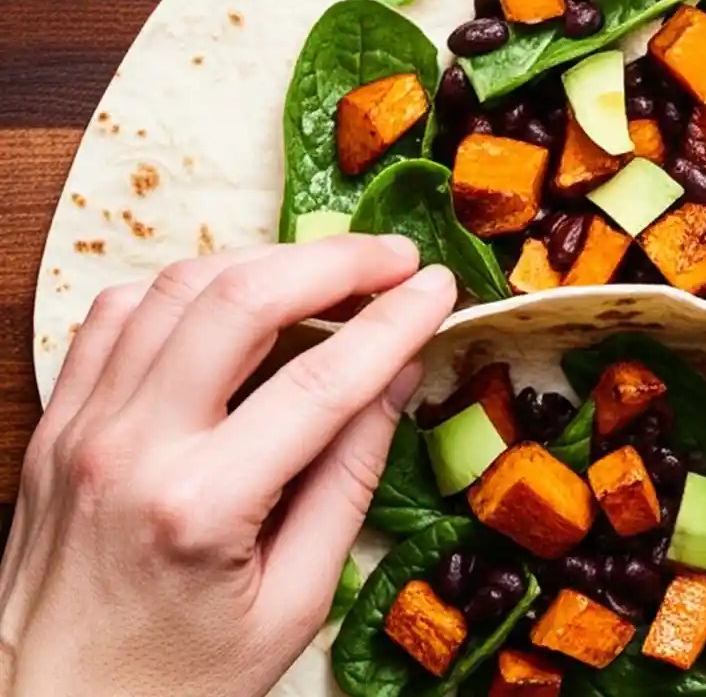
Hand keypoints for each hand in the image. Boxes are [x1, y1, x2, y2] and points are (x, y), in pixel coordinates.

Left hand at [0, 236, 454, 695]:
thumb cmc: (180, 680)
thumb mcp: (293, 603)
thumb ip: (347, 482)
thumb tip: (394, 381)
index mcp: (201, 508)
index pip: (322, 382)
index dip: (393, 323)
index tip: (440, 289)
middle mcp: (130, 447)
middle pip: (241, 301)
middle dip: (335, 262)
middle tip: (397, 259)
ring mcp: (81, 426)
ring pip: (177, 287)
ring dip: (265, 262)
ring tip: (330, 273)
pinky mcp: (58, 421)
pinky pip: (118, 313)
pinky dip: (188, 287)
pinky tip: (235, 300)